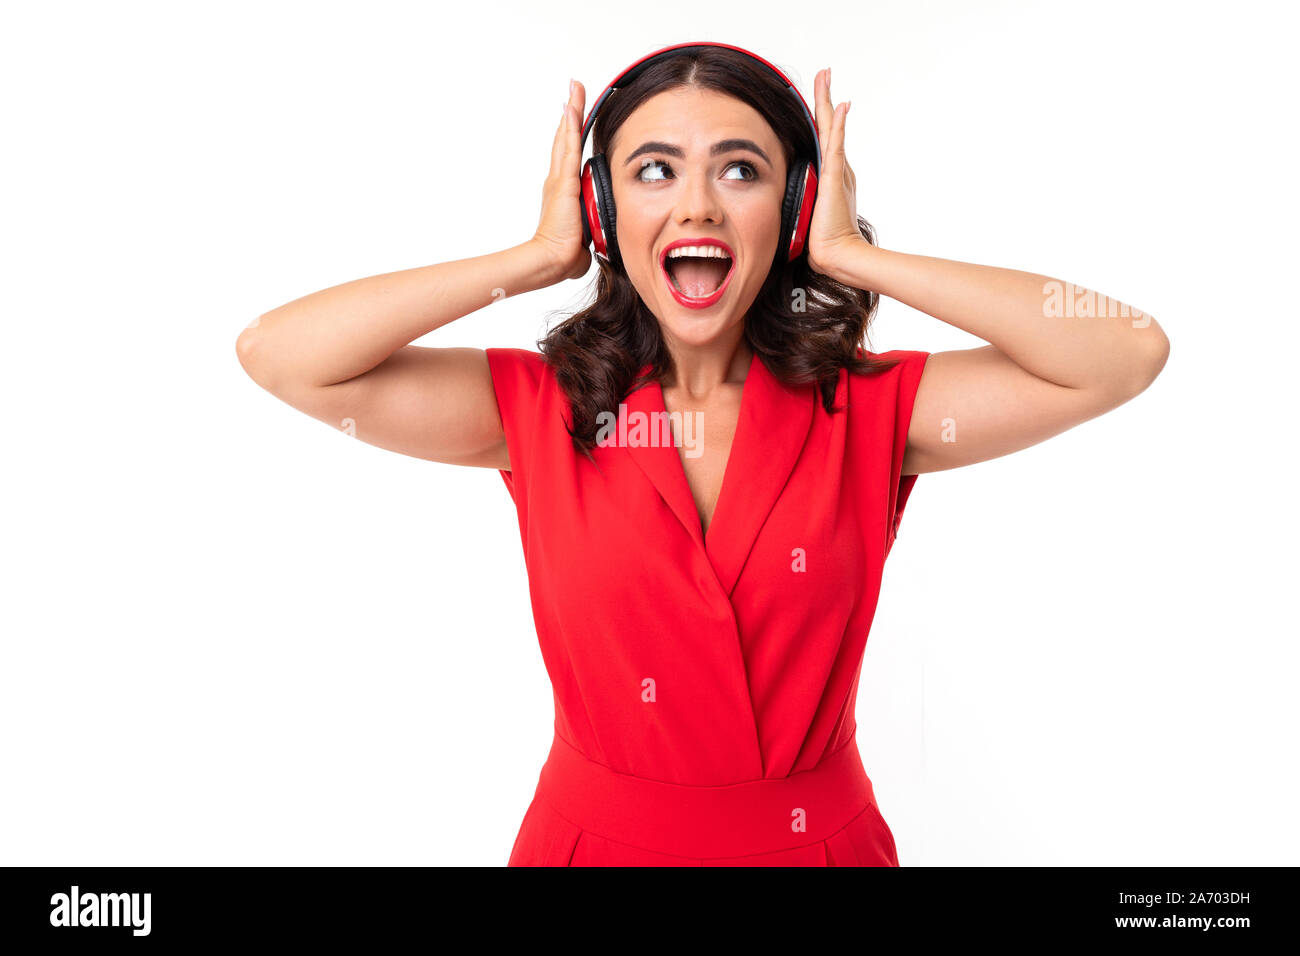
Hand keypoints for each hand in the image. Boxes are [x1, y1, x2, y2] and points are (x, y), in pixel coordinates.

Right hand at [531, 79, 592, 282]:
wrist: (551, 260)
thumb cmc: (563, 256)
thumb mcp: (582, 238)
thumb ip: (589, 233)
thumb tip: (592, 245)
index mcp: (563, 191)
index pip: (569, 156)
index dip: (571, 135)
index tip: (574, 115)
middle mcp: (558, 181)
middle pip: (566, 139)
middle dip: (570, 113)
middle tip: (573, 89)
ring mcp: (559, 179)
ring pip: (567, 138)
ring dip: (571, 112)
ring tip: (574, 88)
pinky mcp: (564, 182)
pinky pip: (569, 149)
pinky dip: (571, 128)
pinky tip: (571, 108)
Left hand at [806, 68, 866, 279]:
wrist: (836, 255)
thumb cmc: (821, 242)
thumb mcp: (807, 215)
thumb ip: (803, 202)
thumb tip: (793, 202)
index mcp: (830, 176)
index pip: (823, 140)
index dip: (820, 118)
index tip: (820, 99)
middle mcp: (837, 169)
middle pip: (828, 126)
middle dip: (825, 100)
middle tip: (824, 75)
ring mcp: (838, 172)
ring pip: (831, 128)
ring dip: (828, 102)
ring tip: (826, 77)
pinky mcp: (835, 178)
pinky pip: (836, 145)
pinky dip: (838, 124)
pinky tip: (840, 105)